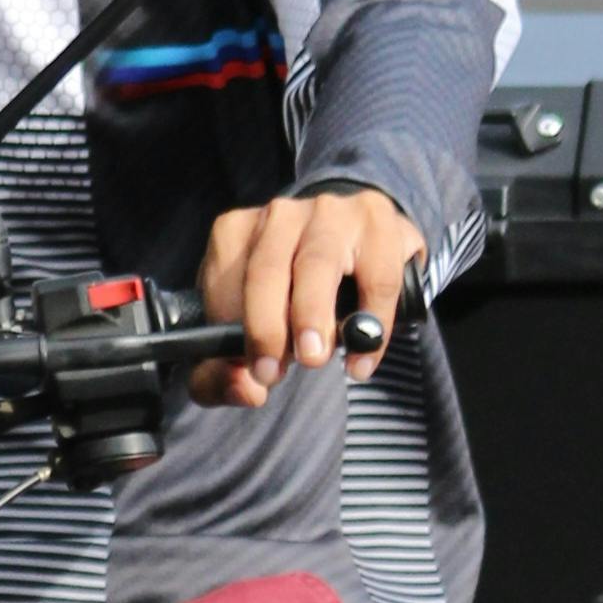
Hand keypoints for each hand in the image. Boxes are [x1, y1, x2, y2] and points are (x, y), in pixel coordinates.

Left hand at [190, 188, 422, 409]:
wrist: (356, 250)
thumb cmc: (291, 296)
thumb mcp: (248, 331)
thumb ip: (227, 372)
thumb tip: (246, 391)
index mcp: (236, 233)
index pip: (224, 280)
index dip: (231, 329)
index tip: (251, 370)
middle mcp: (280, 215)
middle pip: (266, 269)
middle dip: (266, 326)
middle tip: (273, 374)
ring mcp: (330, 211)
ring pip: (318, 263)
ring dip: (313, 315)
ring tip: (314, 358)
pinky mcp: (377, 220)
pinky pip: (377, 275)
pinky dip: (372, 321)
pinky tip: (363, 357)